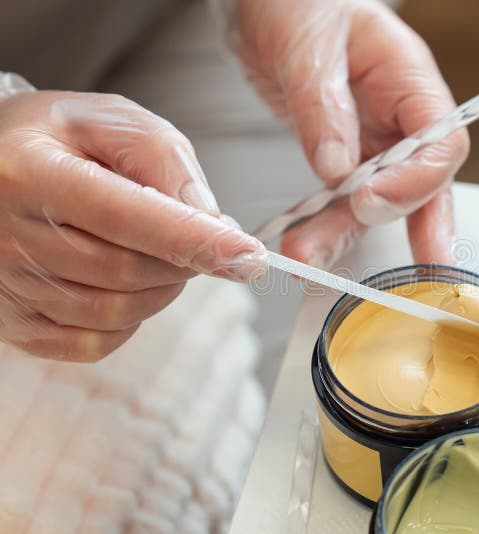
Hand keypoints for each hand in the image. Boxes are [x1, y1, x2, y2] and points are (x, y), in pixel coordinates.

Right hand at [0, 90, 267, 360]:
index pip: (125, 216)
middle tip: (205, 239)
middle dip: (186, 260)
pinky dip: (132, 319)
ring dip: (164, 288)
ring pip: (116, 312)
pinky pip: (94, 343)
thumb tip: (211, 220)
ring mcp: (6, 285)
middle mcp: (4, 234)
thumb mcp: (113, 120)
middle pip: (127, 272)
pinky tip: (131, 283)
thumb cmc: (59, 140)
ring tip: (163, 252)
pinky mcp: (15, 323)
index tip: (250, 255)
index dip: (194, 239)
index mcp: (26, 171)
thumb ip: (165, 159)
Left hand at [234, 0, 468, 267]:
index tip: (371, 199)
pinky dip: (322, 228)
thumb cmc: (297, 2)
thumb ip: (324, 105)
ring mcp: (373, 143)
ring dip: (347, 236)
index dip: (417, 179)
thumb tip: (337, 169)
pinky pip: (341, 204)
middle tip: (408, 274)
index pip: (441, 140)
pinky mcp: (343, 161)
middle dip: (414, 229)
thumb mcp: (308, 42)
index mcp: (409, 79)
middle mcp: (399, 117)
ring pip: (377, 204)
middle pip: (425, 184)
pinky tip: (302, 245)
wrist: (261, 5)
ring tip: (310, 256)